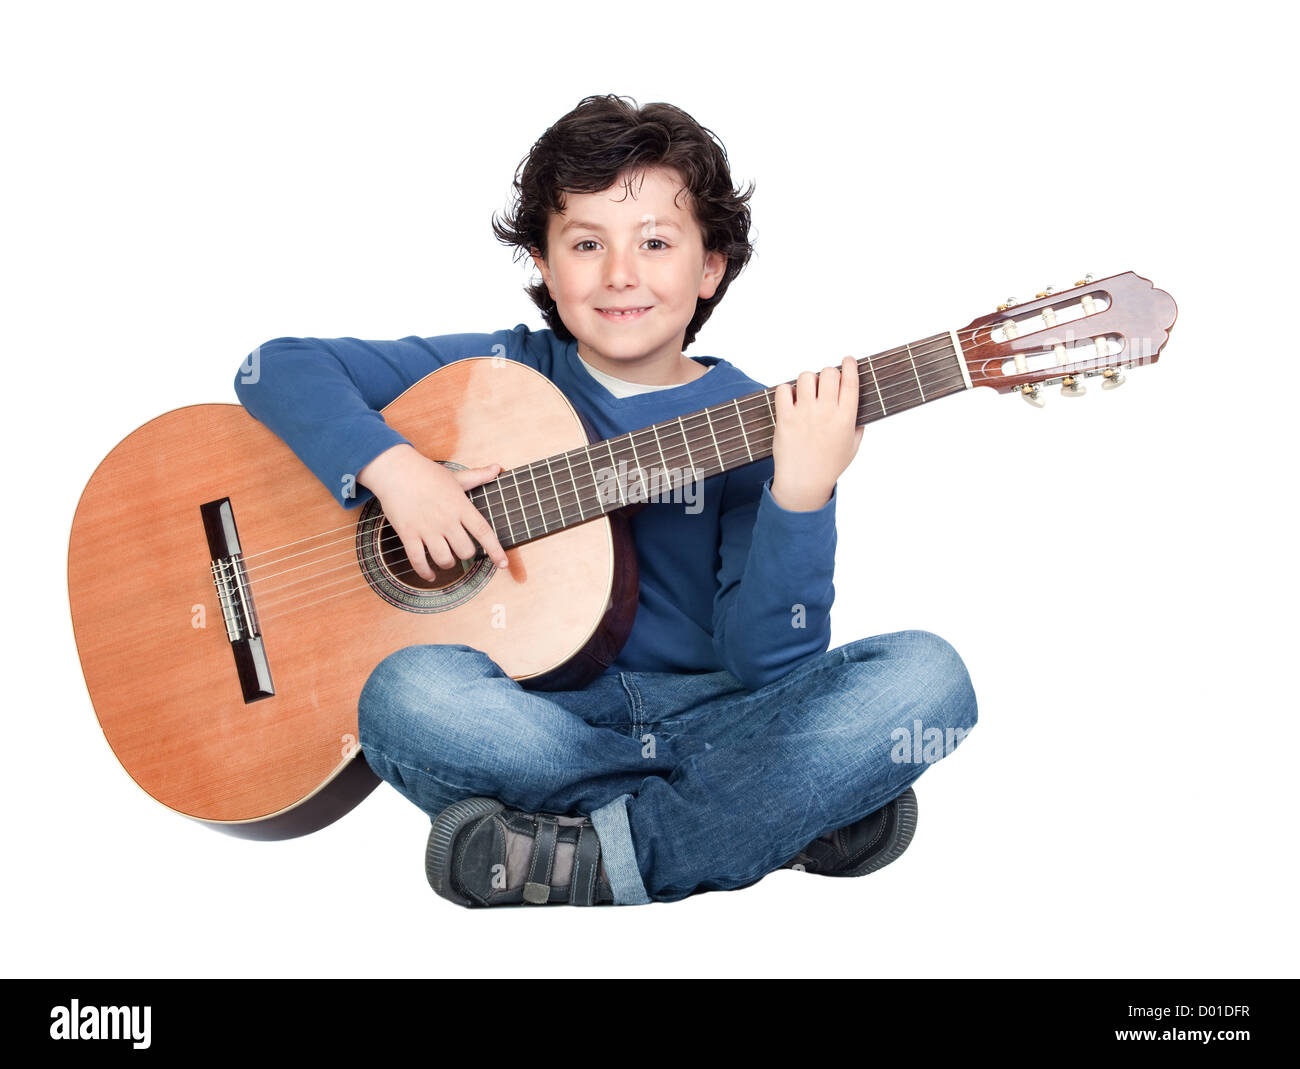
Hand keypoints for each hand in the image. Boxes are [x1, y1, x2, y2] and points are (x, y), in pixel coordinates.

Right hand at [357, 444, 508, 579]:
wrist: (395, 470)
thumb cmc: (426, 473)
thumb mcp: (456, 476)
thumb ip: (478, 476)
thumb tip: (498, 468)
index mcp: (460, 506)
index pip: (483, 532)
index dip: (495, 550)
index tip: (502, 564)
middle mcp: (446, 520)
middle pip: (465, 550)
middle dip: (466, 555)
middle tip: (461, 550)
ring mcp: (427, 528)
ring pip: (444, 559)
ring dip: (447, 564)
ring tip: (446, 559)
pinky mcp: (408, 534)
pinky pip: (418, 561)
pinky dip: (425, 572)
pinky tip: (430, 575)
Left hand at [770, 356, 864, 510]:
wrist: (803, 482)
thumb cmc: (829, 466)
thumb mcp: (852, 448)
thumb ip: (858, 427)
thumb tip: (860, 413)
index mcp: (846, 418)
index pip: (850, 382)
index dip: (850, 366)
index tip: (848, 360)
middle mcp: (826, 413)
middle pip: (829, 374)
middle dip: (828, 374)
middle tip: (824, 384)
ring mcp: (804, 414)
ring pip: (806, 377)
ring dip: (807, 380)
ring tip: (806, 392)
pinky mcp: (785, 418)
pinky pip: (783, 389)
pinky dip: (786, 389)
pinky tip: (790, 399)